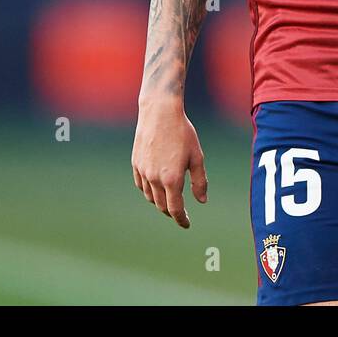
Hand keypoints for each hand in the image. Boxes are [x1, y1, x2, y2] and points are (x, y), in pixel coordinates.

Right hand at [131, 96, 207, 227]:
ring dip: (159, 201)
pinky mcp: (135, 163)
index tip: (186, 224)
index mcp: (172, 179)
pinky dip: (148, 190)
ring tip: (169, 199)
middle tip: (180, 212)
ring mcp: (143, 171)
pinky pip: (140, 184)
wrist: (160, 112)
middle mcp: (154, 178)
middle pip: (162, 205)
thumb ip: (199, 181)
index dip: (181, 219)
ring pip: (150, 196)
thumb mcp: (197, 156)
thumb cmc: (182, 132)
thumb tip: (202, 201)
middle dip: (172, 212)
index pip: (175, 209)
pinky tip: (155, 187)